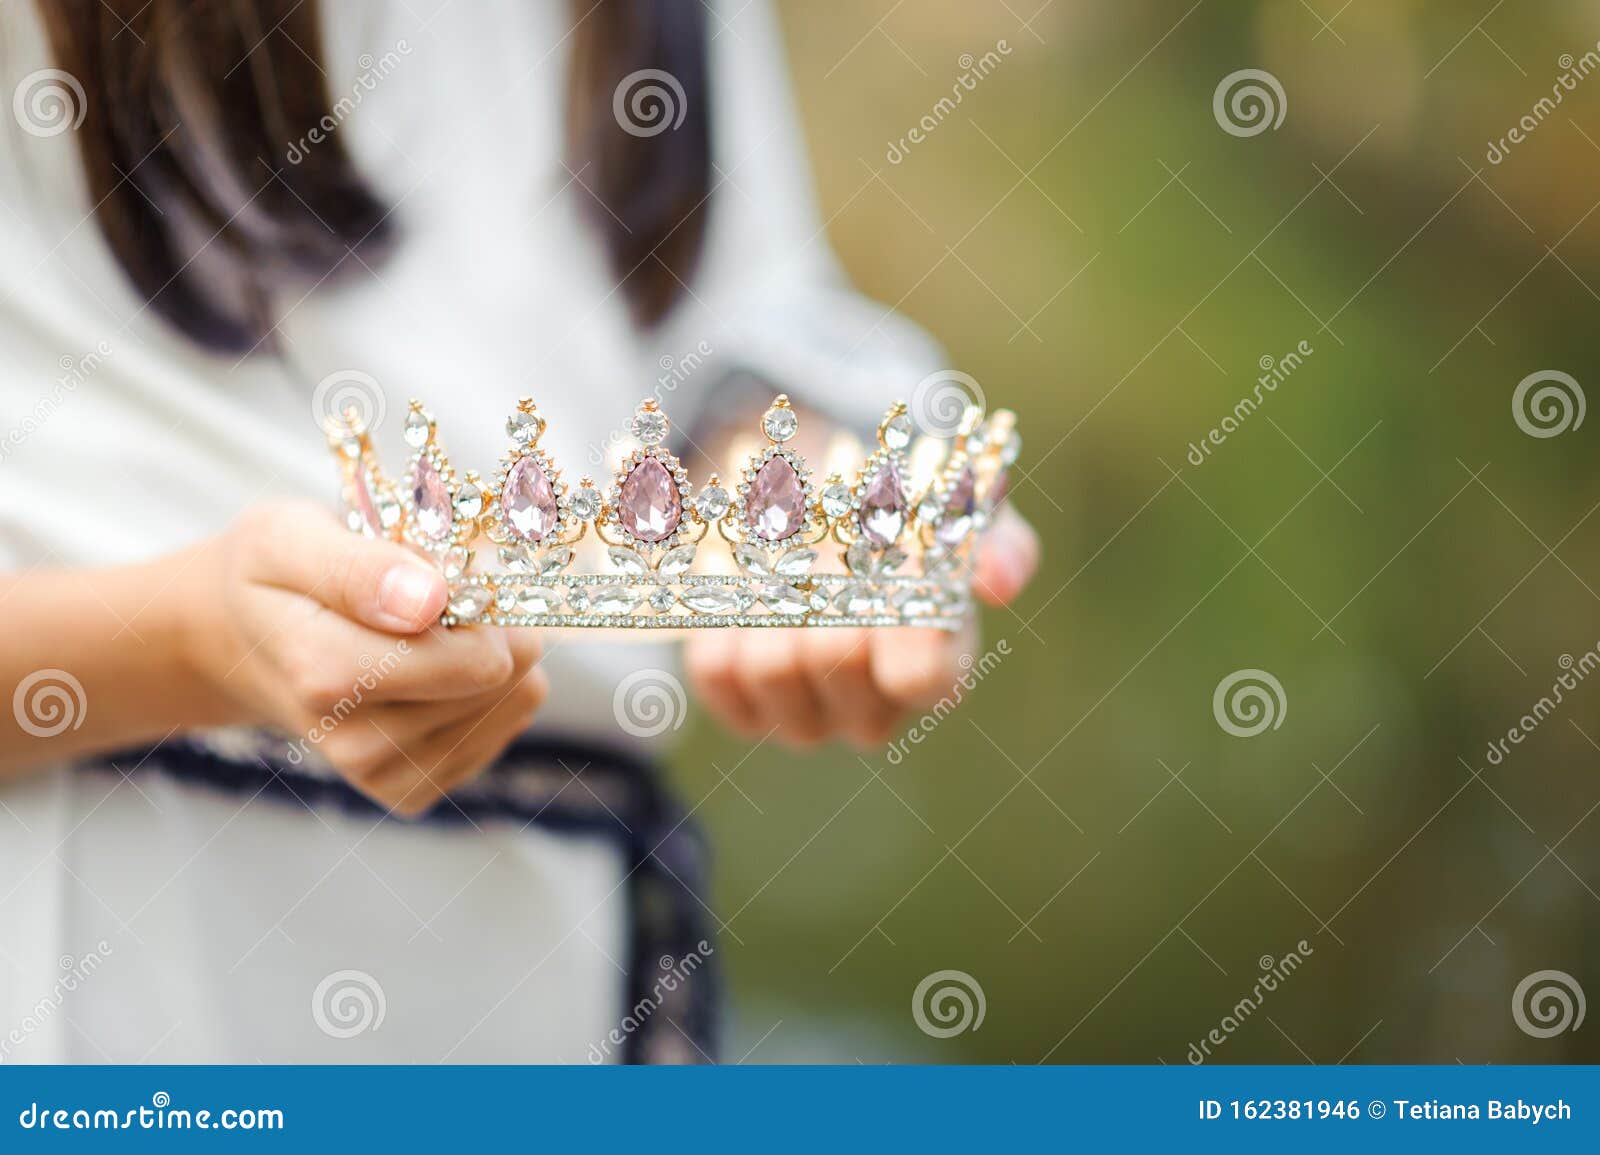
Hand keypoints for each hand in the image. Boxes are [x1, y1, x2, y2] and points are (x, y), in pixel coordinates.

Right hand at [180, 500, 546, 815]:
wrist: (237, 641)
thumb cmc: (270, 578)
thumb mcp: (287, 540)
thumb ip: (359, 568)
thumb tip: (430, 599)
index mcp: (326, 676)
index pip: (477, 659)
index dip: (481, 603)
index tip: (441, 572)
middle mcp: (356, 742)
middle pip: (502, 681)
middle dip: (491, 625)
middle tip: (438, 595)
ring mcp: (384, 773)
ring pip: (512, 702)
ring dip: (491, 654)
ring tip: (429, 630)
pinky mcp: (409, 789)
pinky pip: (500, 731)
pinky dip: (486, 692)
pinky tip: (436, 668)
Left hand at [685, 506, 1038, 748]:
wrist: (807, 504)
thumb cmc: (894, 512)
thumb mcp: (951, 508)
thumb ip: (987, 536)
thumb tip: (998, 582)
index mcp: (937, 669)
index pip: (923, 677)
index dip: (898, 617)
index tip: (884, 553)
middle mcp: (871, 710)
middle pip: (838, 663)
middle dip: (823, 589)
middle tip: (820, 534)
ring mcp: (805, 718)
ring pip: (772, 669)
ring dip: (768, 598)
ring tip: (778, 552)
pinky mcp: (741, 708)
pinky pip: (717, 671)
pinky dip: (721, 614)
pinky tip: (741, 582)